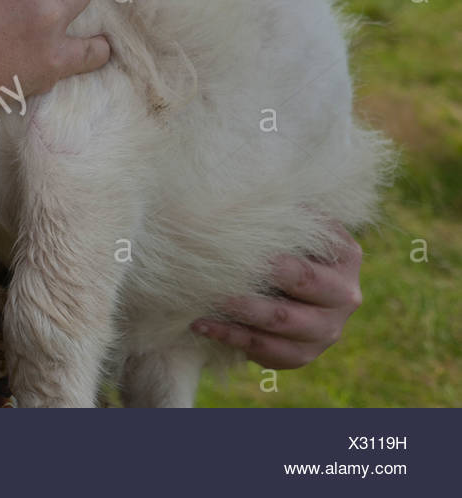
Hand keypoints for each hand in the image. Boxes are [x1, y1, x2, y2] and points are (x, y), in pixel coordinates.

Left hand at [190, 219, 362, 368]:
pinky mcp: (302, 353)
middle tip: (223, 270)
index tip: (244, 239)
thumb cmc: (284, 239)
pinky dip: (232, 337)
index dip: (279, 249)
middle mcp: (345, 295)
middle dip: (263, 275)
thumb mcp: (290, 220)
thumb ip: (278, 209)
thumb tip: (244, 193)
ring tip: (206, 299)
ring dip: (241, 311)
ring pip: (282, 324)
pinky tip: (202, 324)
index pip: (314, 249)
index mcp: (345, 255)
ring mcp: (327, 330)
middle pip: (303, 286)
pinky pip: (267, 350)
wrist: (288, 280)